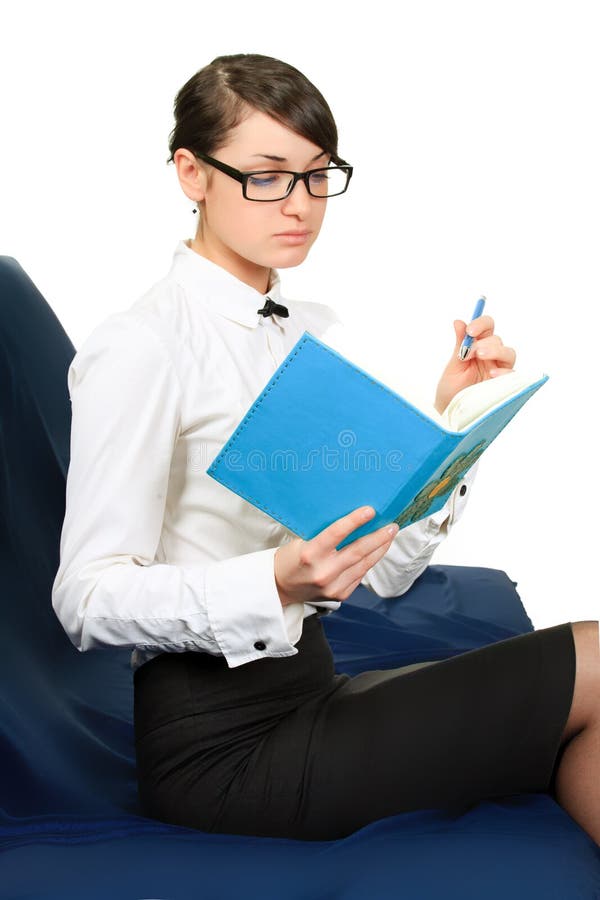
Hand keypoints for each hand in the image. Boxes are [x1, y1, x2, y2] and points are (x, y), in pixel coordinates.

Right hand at [274, 506, 397, 607]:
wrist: (280, 588)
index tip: (371, 510)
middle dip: (378, 537)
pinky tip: (377, 551)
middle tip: (392, 525)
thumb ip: (325, 535)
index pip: (336, 534)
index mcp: (309, 554)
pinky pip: (360, 575)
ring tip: (390, 535)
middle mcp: (323, 572)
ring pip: (364, 564)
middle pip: (358, 551)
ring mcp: (333, 586)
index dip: (355, 521)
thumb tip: (353, 521)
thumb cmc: (291, 559)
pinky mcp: (341, 595)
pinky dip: (369, 561)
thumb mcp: (301, 542)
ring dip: (379, 548)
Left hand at [434, 315, 516, 414]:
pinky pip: (512, 375)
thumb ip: (459, 344)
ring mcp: (499, 370)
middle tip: (472, 351)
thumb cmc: (451, 390)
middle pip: (498, 339)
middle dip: (485, 342)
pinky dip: (505, 372)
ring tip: (481, 356)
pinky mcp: (504, 385)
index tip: (470, 330)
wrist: (450, 412)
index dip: (481, 323)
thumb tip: (458, 321)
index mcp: (478, 347)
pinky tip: (493, 374)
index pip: (487, 327)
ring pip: (508, 353)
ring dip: (496, 351)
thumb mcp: (453, 366)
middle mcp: (491, 357)